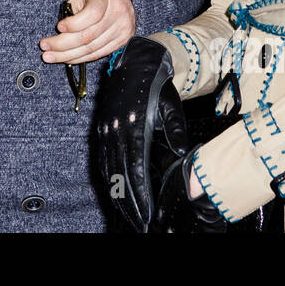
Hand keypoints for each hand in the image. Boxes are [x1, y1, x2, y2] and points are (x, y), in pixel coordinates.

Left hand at [40, 0, 135, 63]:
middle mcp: (118, 13)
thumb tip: (62, 30)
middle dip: (62, 44)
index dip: (74, 24)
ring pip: (91, 49)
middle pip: (89, 35)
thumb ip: (73, 7)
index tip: (58, 27)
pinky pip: (98, 54)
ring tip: (51, 56)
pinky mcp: (122, 41)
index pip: (92, 14)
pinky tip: (66, 58)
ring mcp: (122, 29)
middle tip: (45, 47)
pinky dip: (80, 58)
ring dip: (68, 55)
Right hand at [93, 36, 184, 230]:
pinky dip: (108, 179)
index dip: (140, 194)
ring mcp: (106, 129)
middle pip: (119, 174)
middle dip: (129, 202)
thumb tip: (183, 155)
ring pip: (108, 170)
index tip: (147, 213)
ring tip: (128, 215)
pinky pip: (102, 159)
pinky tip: (115, 192)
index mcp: (134, 124)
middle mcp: (115, 129)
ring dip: (117, 195)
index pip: (135, 168)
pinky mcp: (102, 128)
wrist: (134, 62)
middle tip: (139, 223)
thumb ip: (176, 130)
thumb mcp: (171, 105)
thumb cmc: (157, 85)